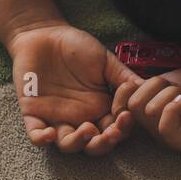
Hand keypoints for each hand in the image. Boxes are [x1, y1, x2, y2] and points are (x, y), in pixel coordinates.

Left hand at [10, 23, 142, 154]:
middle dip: (103, 144)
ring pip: (67, 144)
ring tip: (87, 130)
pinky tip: (50, 134)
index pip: (114, 129)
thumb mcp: (105, 60)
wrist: (44, 35)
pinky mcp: (33, 114)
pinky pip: (36, 135)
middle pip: (93, 144)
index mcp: (99, 107)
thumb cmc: (77, 46)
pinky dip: (42, 139)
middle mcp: (80, 118)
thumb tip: (147, 90)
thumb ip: (123, 77)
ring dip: (78, 143)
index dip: (121, 129)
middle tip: (110, 134)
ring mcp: (56, 118)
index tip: (126, 117)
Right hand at [112, 65, 180, 153]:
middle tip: (174, 88)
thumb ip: (145, 87)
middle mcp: (157, 132)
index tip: (132, 81)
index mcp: (150, 117)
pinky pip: (164, 125)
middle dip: (153, 87)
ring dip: (169, 93)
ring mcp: (171, 140)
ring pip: (149, 112)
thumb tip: (125, 88)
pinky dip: (174, 106)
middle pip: (133, 107)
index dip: (123, 93)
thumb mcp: (167, 81)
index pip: (121, 109)